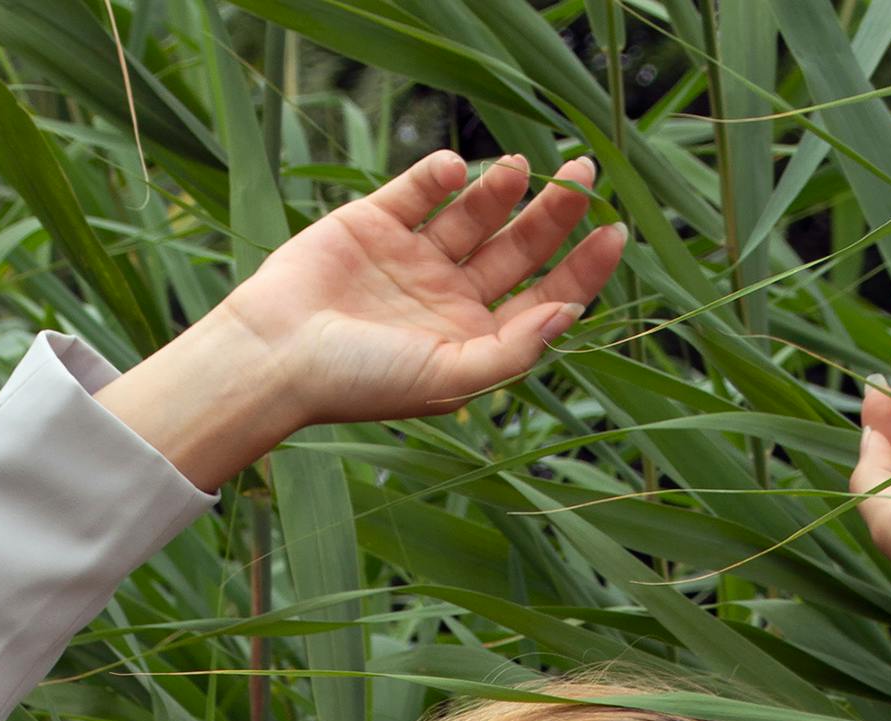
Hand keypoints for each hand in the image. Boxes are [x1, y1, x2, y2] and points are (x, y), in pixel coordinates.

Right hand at [99, 149, 626, 490]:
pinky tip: (456, 170)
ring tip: (519, 168)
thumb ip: (512, 351)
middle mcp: (448, 298)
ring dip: (502, 190)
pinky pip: (419, 189)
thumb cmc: (360, 382)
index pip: (542, 298)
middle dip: (554, 213)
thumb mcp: (447, 377)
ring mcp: (413, 258)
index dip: (581, 267)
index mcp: (472, 340)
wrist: (276, 356)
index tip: (614, 231)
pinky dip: (441, 175)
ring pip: (475, 213)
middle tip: (583, 173)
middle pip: (518, 248)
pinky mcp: (374, 222)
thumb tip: (568, 314)